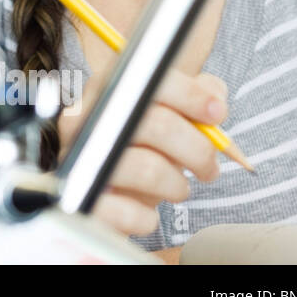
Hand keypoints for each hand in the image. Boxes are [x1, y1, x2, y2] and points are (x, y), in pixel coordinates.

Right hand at [57, 66, 227, 237]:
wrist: (101, 190)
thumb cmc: (141, 148)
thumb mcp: (168, 115)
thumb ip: (196, 94)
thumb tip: (214, 98)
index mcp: (107, 91)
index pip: (148, 79)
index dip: (190, 95)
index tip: (216, 114)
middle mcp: (85, 119)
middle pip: (157, 124)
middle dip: (197, 149)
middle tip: (209, 167)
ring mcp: (80, 159)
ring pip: (147, 168)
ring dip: (177, 185)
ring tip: (179, 189)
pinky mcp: (81, 199)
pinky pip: (128, 212)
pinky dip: (147, 217)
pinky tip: (146, 213)